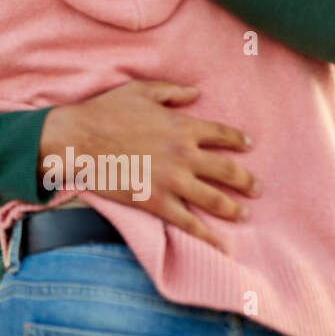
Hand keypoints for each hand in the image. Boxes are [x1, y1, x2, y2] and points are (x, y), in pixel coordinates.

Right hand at [39, 80, 259, 253]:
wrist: (77, 140)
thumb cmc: (104, 111)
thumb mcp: (139, 91)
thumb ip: (171, 91)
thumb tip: (196, 93)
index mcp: (182, 126)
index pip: (222, 134)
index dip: (238, 140)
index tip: (248, 145)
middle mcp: (184, 154)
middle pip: (227, 170)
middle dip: (246, 181)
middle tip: (256, 188)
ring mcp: (171, 181)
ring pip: (214, 199)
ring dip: (233, 208)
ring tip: (243, 214)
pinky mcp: (156, 202)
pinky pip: (189, 223)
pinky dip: (208, 236)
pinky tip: (221, 244)